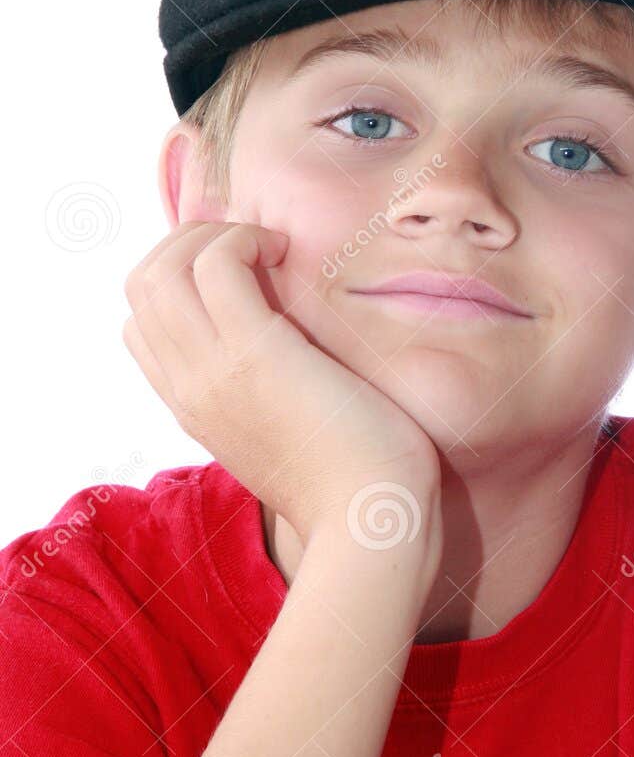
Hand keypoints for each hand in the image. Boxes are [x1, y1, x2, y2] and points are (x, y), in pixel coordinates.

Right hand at [121, 221, 441, 549]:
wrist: (371, 521)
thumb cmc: (354, 480)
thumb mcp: (289, 436)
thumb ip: (268, 398)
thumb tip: (293, 360)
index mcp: (193, 407)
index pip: (141, 326)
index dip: (179, 283)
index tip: (239, 277)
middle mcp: (189, 387)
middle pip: (140, 286)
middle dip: (187, 243)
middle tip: (251, 248)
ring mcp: (212, 370)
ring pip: (161, 268)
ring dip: (212, 235)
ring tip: (267, 247)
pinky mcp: (254, 352)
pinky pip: (215, 264)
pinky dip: (243, 238)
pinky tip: (283, 251)